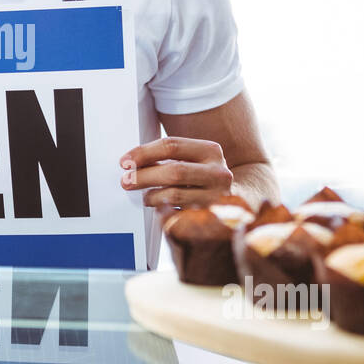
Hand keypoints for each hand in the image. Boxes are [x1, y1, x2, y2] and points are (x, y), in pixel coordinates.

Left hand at [119, 136, 233, 208]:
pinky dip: (164, 212)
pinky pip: (179, 216)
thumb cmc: (204, 177)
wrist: (238, 199)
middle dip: (144, 176)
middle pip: (173, 171)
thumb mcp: (194, 160)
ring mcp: (218, 196)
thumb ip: (168, 157)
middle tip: (126, 180)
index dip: (143, 153)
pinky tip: (160, 209)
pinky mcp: (212, 218)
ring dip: (152, 196)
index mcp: (211, 151)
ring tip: (145, 196)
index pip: (171, 146)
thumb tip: (132, 164)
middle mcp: (218, 172)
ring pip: (175, 195)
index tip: (125, 162)